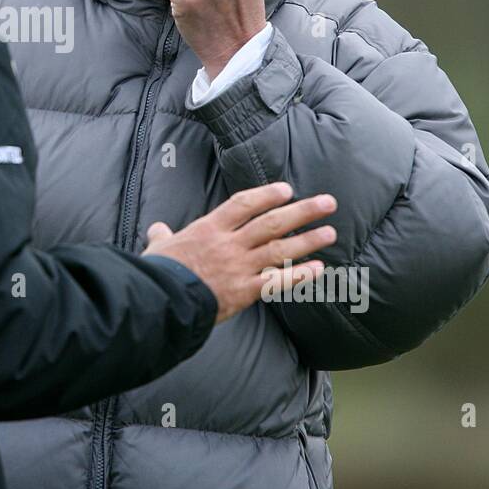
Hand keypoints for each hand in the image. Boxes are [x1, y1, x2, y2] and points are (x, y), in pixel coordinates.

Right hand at [142, 182, 336, 323]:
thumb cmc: (158, 272)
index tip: (286, 190)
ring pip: (280, 249)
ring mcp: (239, 267)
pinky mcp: (244, 292)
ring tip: (330, 232)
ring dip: (308, 240)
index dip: (267, 195)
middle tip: (327, 203)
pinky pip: (277, 281)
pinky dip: (299, 275)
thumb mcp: (158, 248)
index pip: (244, 204)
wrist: (161, 299)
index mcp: (209, 228)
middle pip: (271, 222)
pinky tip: (318, 269)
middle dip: (302, 211)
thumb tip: (157, 230)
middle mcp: (229, 244)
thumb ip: (162, 237)